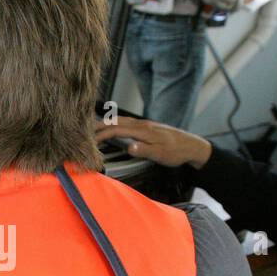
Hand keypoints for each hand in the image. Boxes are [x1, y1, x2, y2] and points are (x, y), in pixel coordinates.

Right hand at [94, 115, 212, 167]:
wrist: (192, 146)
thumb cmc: (177, 151)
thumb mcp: (160, 154)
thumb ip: (144, 150)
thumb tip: (129, 148)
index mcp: (143, 130)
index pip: (117, 129)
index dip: (102, 134)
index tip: (90, 140)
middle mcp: (142, 124)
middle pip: (116, 121)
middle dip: (100, 125)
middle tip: (84, 129)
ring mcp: (145, 125)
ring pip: (121, 121)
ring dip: (107, 123)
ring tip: (94, 127)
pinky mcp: (148, 127)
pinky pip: (127, 123)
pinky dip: (116, 124)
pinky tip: (114, 127)